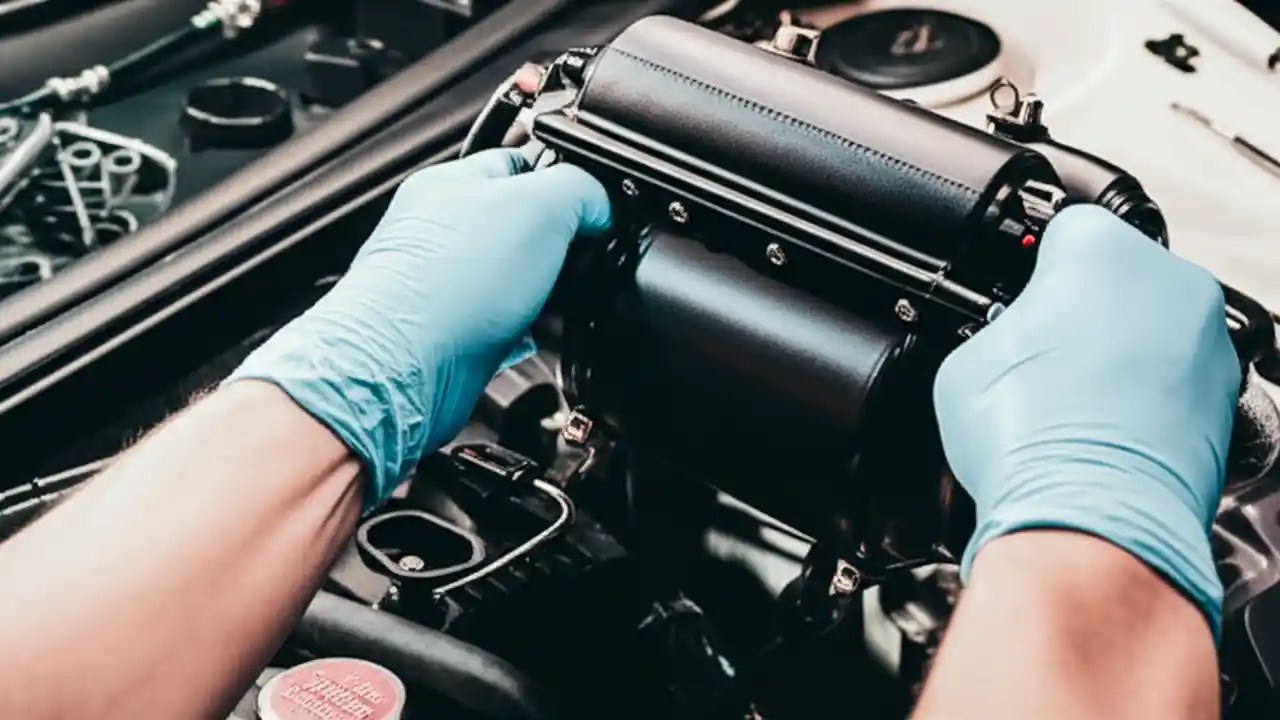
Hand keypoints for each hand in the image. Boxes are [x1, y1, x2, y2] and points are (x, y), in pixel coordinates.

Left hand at [227, 149, 610, 507]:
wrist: (403, 372)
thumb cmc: (446, 286)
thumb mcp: (540, 206)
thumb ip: (581, 189)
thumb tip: (603, 205)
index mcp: (455, 182)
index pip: (524, 161)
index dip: (568, 180)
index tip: (597, 204)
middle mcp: (446, 232)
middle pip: (527, 226)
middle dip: (562, 245)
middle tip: (577, 257)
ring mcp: (449, 285)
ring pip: (522, 280)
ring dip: (548, 293)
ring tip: (553, 301)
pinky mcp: (457, 334)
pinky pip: (511, 325)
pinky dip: (530, 331)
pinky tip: (532, 334)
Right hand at [934, 205, 1238, 635]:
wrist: (1090, 522)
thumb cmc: (1032, 440)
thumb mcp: (964, 361)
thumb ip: (996, 327)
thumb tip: (1007, 339)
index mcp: (1098, 249)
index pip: (1061, 228)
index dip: (1030, 268)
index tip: (1018, 298)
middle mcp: (1168, 281)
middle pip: (1116, 275)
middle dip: (1081, 308)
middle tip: (1039, 356)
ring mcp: (1207, 340)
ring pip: (1153, 326)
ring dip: (1119, 350)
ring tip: (1071, 400)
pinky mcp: (1227, 396)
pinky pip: (1177, 377)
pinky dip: (1149, 394)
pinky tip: (1104, 428)